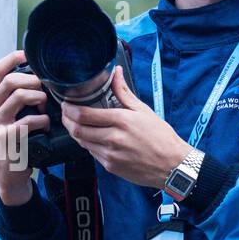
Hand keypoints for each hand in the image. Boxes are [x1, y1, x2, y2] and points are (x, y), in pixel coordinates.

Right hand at [0, 49, 49, 205]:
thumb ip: (20, 96)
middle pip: (11, 80)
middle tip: (45, 92)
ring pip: (20, 95)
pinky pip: (29, 120)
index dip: (14, 57)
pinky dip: (42, 121)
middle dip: (34, 82)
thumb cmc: (17, 141)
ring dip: (40, 101)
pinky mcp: (5, 138)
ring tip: (45, 111)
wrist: (10, 172)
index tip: (30, 56)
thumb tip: (41, 74)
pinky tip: (44, 127)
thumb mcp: (13, 115)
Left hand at [60, 65, 192, 188]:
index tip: (66, 104)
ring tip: (75, 124)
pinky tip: (91, 138)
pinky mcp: (111, 167)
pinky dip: (88, 144)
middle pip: (78, 130)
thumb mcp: (144, 111)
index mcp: (121, 121)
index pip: (84, 115)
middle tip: (65, 113)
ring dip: (76, 133)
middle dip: (67, 121)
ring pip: (82, 143)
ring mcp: (111, 155)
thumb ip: (124, 92)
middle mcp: (113, 139)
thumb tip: (116, 72)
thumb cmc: (161, 138)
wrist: (172, 166)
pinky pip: (92, 154)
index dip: (69, 109)